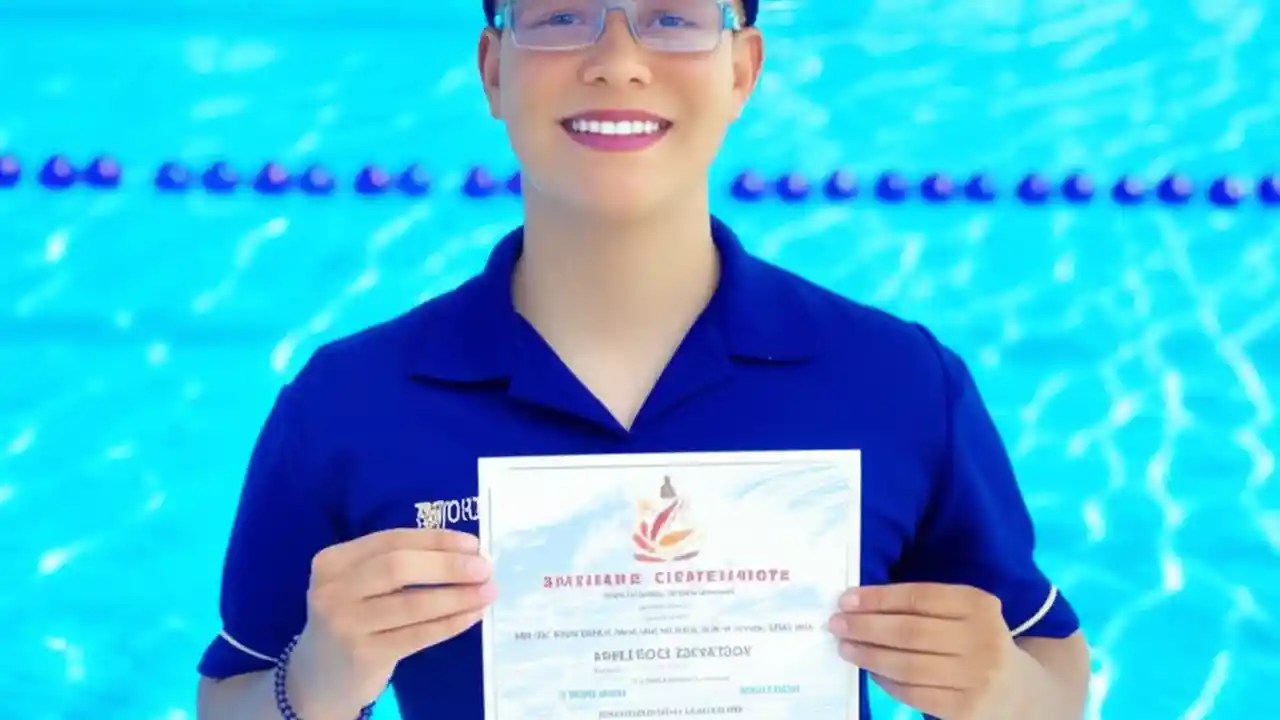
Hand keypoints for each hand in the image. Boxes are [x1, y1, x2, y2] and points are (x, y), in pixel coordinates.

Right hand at [287, 528, 496, 718]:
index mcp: (333, 561)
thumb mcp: (358, 585)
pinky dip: (449, 623)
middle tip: (484, 568)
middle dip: (447, 565)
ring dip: (457, 596)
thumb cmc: (352, 618)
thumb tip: (465, 553)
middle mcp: (332, 590)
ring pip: (411, 604)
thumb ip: (397, 565)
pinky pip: (417, 635)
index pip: (391, 540)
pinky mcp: (363, 656)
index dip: (435, 540)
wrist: (318, 676)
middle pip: (398, 568)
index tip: (472, 543)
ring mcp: (345, 625)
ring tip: (487, 591)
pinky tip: (472, 615)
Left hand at [828, 583, 1025, 719]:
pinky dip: (886, 682)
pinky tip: (871, 671)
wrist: (1015, 690)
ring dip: (869, 656)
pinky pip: (914, 694)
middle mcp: (982, 639)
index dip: (878, 598)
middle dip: (866, 627)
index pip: (918, 597)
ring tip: (845, 648)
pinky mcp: (966, 709)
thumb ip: (919, 605)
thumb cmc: (973, 641)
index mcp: (978, 604)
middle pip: (910, 631)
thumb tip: (857, 603)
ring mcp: (976, 677)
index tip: (845, 600)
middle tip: (836, 624)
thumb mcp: (960, 613)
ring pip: (908, 666)